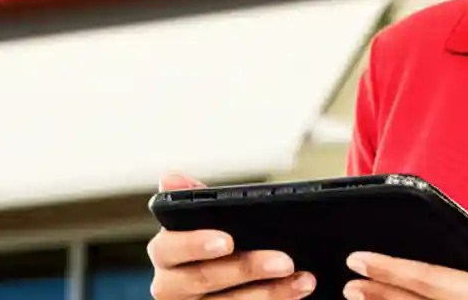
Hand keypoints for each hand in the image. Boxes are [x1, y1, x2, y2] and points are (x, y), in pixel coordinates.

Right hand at [147, 172, 317, 298]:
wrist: (222, 281)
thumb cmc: (210, 243)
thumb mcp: (202, 220)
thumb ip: (193, 200)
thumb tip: (173, 178)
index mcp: (165, 253)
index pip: (169, 248)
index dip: (196, 244)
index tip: (227, 240)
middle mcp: (170, 285)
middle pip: (204, 279)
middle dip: (247, 268)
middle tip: (284, 261)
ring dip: (270, 292)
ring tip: (302, 278)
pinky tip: (297, 290)